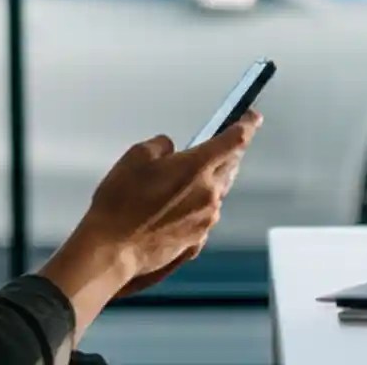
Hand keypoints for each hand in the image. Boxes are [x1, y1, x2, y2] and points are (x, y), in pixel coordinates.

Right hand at [78, 109, 262, 282]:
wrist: (113, 248)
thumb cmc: (120, 204)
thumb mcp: (135, 157)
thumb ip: (161, 147)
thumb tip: (171, 150)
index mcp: (196, 168)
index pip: (234, 140)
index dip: (246, 125)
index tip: (252, 118)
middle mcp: (209, 194)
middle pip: (229, 166)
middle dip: (226, 154)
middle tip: (215, 147)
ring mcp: (206, 219)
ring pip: (217, 192)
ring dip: (207, 182)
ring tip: (181, 182)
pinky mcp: (197, 240)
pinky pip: (204, 216)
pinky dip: (196, 207)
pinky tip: (174, 209)